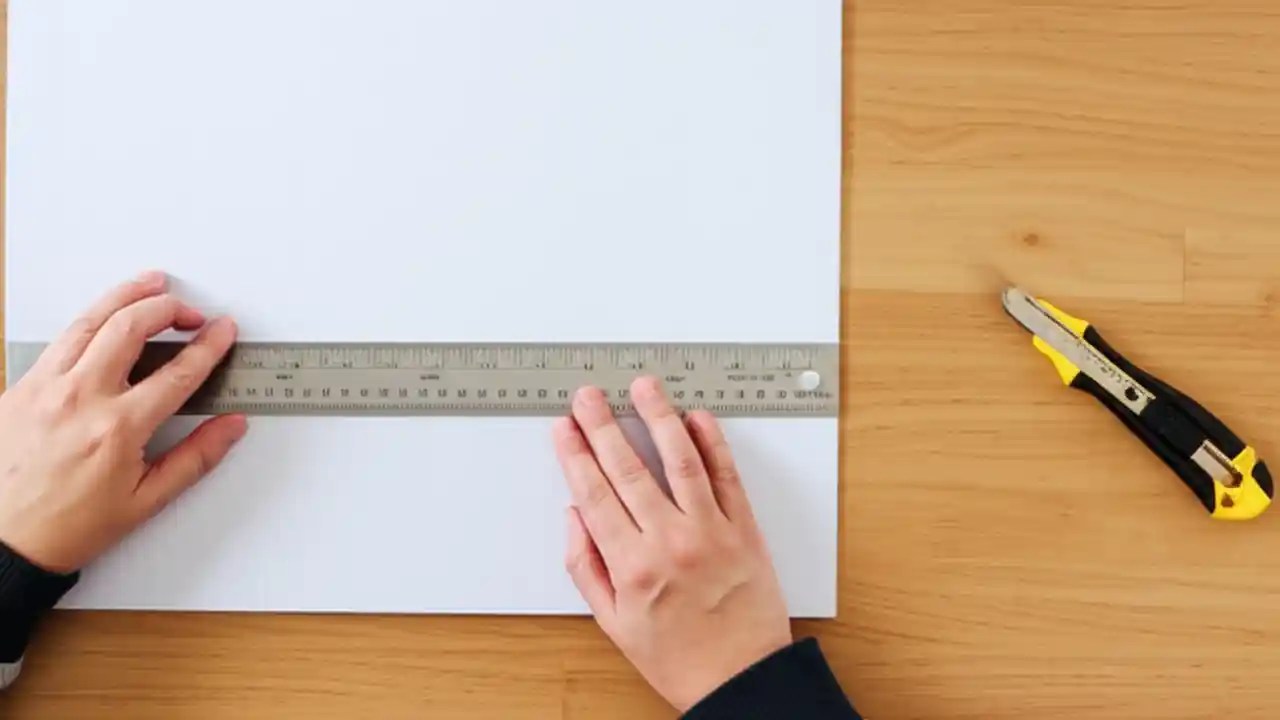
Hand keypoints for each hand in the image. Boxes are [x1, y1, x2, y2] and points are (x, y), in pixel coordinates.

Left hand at [0, 271, 246, 572]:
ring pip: (90, 320)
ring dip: (126, 296)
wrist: (1, 543)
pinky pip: (60, 339)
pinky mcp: (20, 387)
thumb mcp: (145, 501)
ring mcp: (44, 387)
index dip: (208, 345)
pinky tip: (103, 315)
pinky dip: (89, 319)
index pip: (178, 371)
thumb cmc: (66, 527)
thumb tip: (230, 427)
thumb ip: (195, 458)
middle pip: (131, 326)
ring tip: (150, 284)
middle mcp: (79, 398)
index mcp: (116, 428)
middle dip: (169, 308)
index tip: (222, 332)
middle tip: (190, 312)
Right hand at [553, 377, 792, 711]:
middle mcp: (669, 542)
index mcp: (632, 566)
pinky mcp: (743, 529)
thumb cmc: (679, 658)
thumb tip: (574, 520)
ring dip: (659, 418)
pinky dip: (713, 444)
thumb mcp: (614, 625)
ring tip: (644, 387)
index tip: (565, 429)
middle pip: (628, 470)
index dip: (576, 456)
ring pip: (680, 461)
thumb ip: (587, 569)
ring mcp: (709, 531)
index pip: (595, 495)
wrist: (743, 679)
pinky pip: (726, 477)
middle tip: (590, 396)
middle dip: (604, 426)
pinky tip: (697, 418)